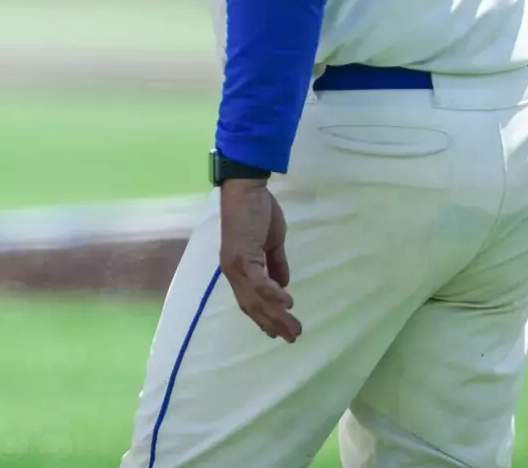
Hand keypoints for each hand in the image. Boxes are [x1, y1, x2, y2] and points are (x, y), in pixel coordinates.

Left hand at [218, 179, 300, 341]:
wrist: (245, 189)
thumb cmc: (256, 211)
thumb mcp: (270, 242)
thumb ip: (275, 263)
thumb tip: (284, 284)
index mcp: (238, 268)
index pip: (249, 300)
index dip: (262, 318)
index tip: (276, 333)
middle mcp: (233, 272)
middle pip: (253, 306)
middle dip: (273, 323)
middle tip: (293, 337)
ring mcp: (236, 265)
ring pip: (256, 299)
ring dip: (276, 315)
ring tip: (294, 327)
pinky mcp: (243, 256)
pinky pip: (259, 282)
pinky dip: (272, 295)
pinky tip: (287, 303)